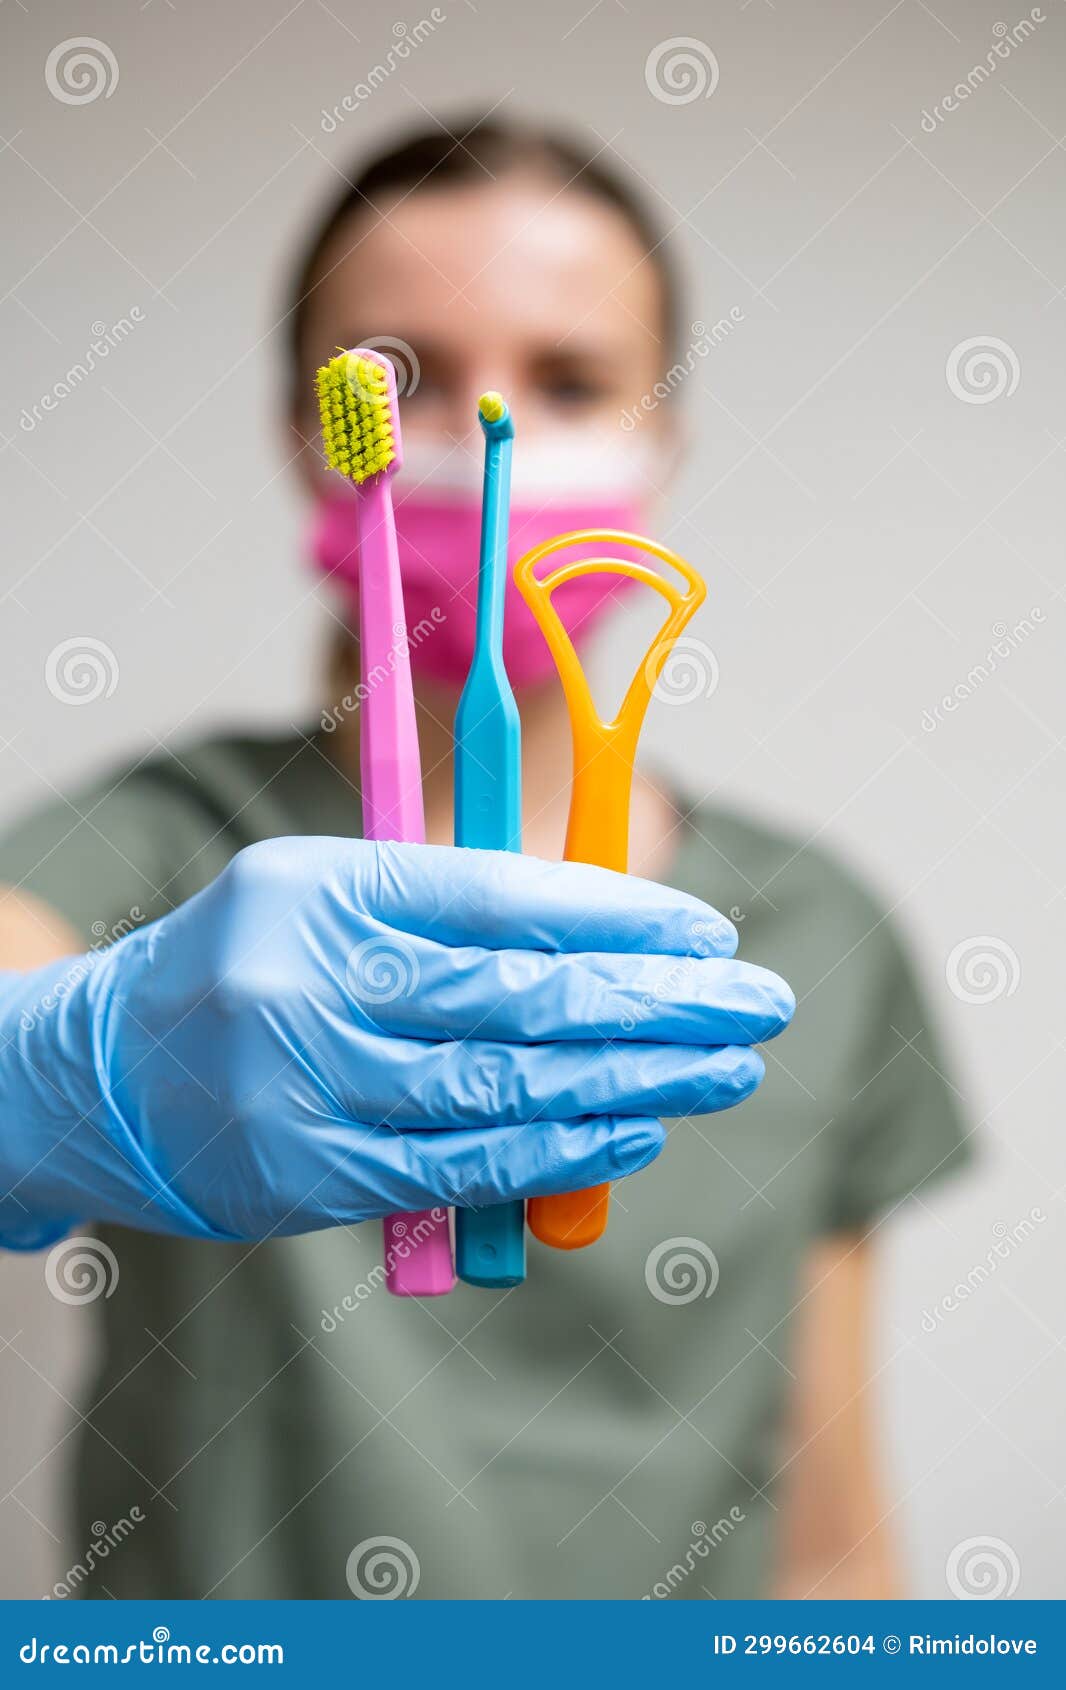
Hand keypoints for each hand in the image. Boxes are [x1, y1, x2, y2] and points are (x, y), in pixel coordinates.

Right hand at [0, 836, 792, 1244]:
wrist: (105, 1074)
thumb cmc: (250, 967)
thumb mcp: (330, 898)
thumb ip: (450, 913)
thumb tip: (608, 940)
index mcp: (325, 888)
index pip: (498, 896)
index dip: (616, 914)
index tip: (706, 931)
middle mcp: (314, 981)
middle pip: (521, 993)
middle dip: (656, 1000)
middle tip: (757, 1001)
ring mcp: (308, 1084)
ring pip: (506, 1086)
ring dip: (634, 1079)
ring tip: (726, 1068)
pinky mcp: (311, 1175)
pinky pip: (462, 1164)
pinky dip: (559, 1147)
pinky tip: (637, 1127)